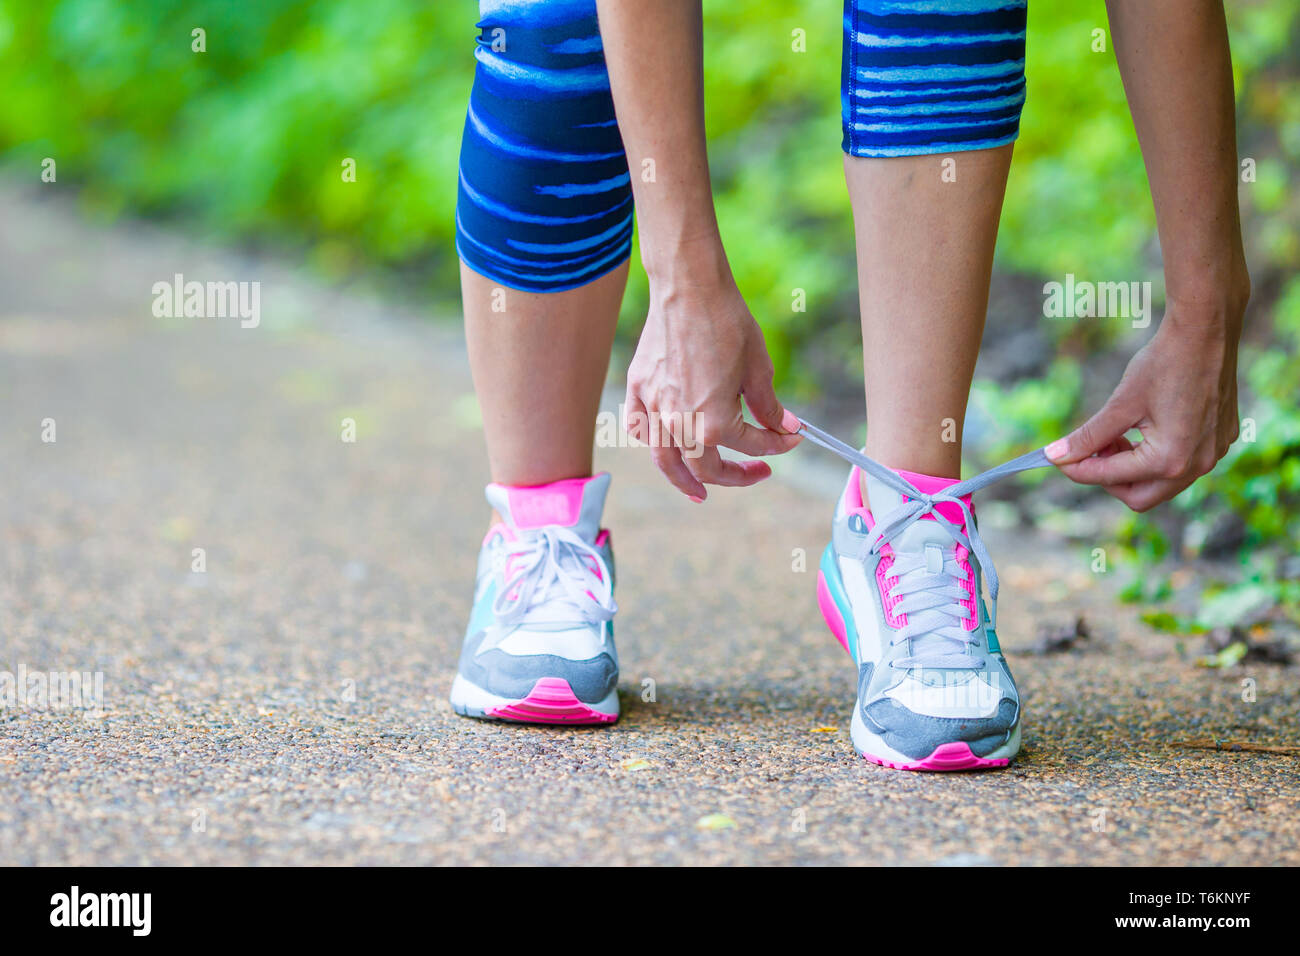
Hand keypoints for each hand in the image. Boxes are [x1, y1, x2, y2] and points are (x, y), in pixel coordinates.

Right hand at [624, 242, 800, 500]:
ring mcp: (655, 408)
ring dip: (684, 481)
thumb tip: (784, 426)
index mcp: (715, 421)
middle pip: (707, 468)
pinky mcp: (639, 389)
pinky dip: (654, 443)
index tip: (792, 438)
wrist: (687, 288)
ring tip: (698, 493)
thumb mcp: (758, 366)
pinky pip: (641, 429)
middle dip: (736, 476)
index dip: (777, 445)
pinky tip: (666, 448)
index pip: (751, 445)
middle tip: (756, 473)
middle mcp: (681, 423)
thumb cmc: (726, 322)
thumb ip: (768, 405)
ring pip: (666, 460)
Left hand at [1046, 287, 1246, 511]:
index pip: (1110, 477)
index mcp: (1169, 459)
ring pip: (1161, 484)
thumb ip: (1088, 436)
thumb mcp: (1120, 404)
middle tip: (1093, 450)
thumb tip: (1053, 456)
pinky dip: (1156, 456)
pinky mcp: (1220, 441)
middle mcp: (1196, 465)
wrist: (1205, 331)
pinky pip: (1182, 464)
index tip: (1057, 459)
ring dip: (1132, 468)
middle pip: (1139, 496)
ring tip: (1116, 437)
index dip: (1078, 469)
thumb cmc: (1163, 363)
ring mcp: (1213, 455)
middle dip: (1108, 478)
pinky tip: (1144, 428)